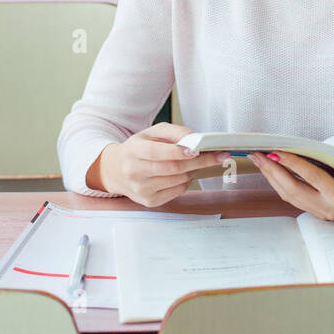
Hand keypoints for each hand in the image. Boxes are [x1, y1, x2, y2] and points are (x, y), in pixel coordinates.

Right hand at [95, 123, 230, 206]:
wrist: (116, 171)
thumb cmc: (138, 149)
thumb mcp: (151, 133)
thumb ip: (173, 131)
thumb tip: (194, 138)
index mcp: (133, 151)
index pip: (158, 152)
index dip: (179, 151)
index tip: (199, 148)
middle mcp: (134, 172)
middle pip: (172, 168)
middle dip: (199, 161)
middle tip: (217, 156)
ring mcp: (141, 190)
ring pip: (178, 180)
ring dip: (194, 170)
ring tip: (199, 161)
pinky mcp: (149, 201)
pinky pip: (177, 191)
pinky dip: (187, 181)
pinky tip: (186, 173)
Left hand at [249, 151, 333, 220]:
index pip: (312, 177)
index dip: (293, 164)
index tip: (277, 151)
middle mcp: (329, 208)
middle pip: (293, 190)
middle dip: (272, 171)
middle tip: (257, 154)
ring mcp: (322, 213)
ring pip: (289, 196)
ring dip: (272, 177)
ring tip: (258, 160)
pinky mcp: (317, 212)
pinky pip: (293, 198)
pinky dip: (279, 184)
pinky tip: (271, 171)